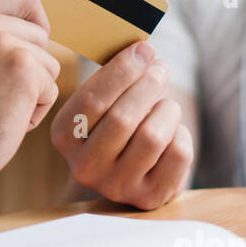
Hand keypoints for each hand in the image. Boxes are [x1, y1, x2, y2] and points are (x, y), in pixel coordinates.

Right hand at [0, 0, 60, 186]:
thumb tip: (25, 33)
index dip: (37, 20)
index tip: (33, 44)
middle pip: (40, 36)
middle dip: (31, 69)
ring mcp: (4, 44)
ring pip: (48, 66)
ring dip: (32, 94)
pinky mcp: (24, 70)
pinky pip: (50, 91)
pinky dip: (34, 113)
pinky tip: (4, 123)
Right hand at [50, 40, 193, 210]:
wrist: (132, 169)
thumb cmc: (117, 121)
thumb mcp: (103, 100)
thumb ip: (115, 76)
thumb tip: (143, 52)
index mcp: (64, 136)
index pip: (91, 100)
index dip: (122, 71)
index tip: (144, 49)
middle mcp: (83, 166)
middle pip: (123, 118)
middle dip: (148, 85)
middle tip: (160, 68)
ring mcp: (115, 186)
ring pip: (153, 136)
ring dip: (167, 110)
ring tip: (166, 105)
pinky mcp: (148, 198)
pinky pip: (177, 154)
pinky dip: (181, 133)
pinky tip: (172, 133)